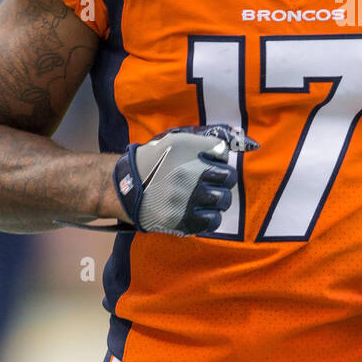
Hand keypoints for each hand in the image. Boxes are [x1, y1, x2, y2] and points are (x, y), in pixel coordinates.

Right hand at [114, 124, 257, 234]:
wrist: (126, 187)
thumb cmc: (157, 161)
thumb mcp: (179, 140)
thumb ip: (207, 141)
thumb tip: (235, 144)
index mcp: (189, 152)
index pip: (224, 156)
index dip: (219, 163)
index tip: (209, 166)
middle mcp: (189, 174)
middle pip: (229, 178)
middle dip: (223, 180)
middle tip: (210, 183)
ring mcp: (186, 199)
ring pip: (223, 200)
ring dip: (219, 199)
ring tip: (206, 197)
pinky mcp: (181, 220)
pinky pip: (212, 221)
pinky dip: (211, 216)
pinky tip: (202, 211)